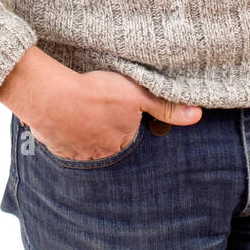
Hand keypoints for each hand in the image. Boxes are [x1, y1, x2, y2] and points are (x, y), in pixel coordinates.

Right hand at [0, 45, 201, 159]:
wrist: (52, 96)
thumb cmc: (97, 94)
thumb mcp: (137, 95)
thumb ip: (165, 106)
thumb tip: (197, 115)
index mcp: (121, 144)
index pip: (129, 132)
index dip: (124, 116)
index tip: (116, 102)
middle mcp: (99, 156)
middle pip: (106, 139)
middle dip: (103, 124)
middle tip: (97, 104)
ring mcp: (75, 154)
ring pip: (84, 141)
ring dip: (83, 127)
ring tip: (80, 107)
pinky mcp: (54, 147)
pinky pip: (63, 141)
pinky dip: (64, 128)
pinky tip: (64, 113)